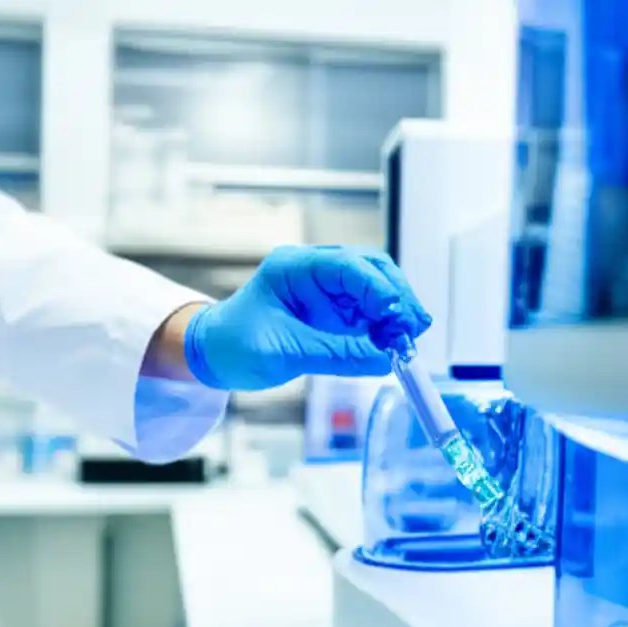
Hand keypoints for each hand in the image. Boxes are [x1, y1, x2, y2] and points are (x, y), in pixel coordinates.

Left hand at [183, 245, 431, 390]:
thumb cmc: (234, 344)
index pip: (349, 266)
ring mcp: (327, 291)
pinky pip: (368, 314)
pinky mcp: (333, 313)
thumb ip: (335, 354)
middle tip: (415, 327)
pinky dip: (385, 328)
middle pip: (371, 270)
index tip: (398, 315)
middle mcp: (316, 273)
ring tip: (409, 340)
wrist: (212, 354)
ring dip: (395, 312)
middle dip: (397, 296)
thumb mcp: (283, 353)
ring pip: (375, 290)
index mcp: (295, 268)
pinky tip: (395, 345)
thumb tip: (383, 360)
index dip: (378, 288)